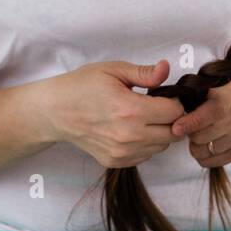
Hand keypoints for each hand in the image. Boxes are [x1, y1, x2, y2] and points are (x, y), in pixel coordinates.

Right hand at [41, 58, 185, 168]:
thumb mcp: (113, 70)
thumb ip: (144, 73)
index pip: (175, 112)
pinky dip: (146, 144)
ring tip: (144, 118)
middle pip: (173, 133)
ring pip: (161, 147)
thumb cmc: (82, 86)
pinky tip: (133, 130)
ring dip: (161, 133)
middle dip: (172, 119)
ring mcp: (122, 152)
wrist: (55, 111)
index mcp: (130, 110)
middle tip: (159, 107)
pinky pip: (145, 156)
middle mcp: (129, 135)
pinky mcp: (115, 162)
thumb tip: (166, 68)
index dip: (175, 102)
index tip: (165, 96)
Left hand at [171, 64, 230, 168]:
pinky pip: (214, 161)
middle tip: (192, 127)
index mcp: (225, 101)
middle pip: (200, 137)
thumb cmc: (228, 93)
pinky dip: (206, 156)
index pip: (202, 118)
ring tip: (201, 136)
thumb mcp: (212, 86)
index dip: (186, 124)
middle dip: (191, 133)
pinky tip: (207, 147)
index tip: (176, 128)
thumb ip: (193, 95)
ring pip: (205, 151)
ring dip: (198, 145)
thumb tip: (175, 112)